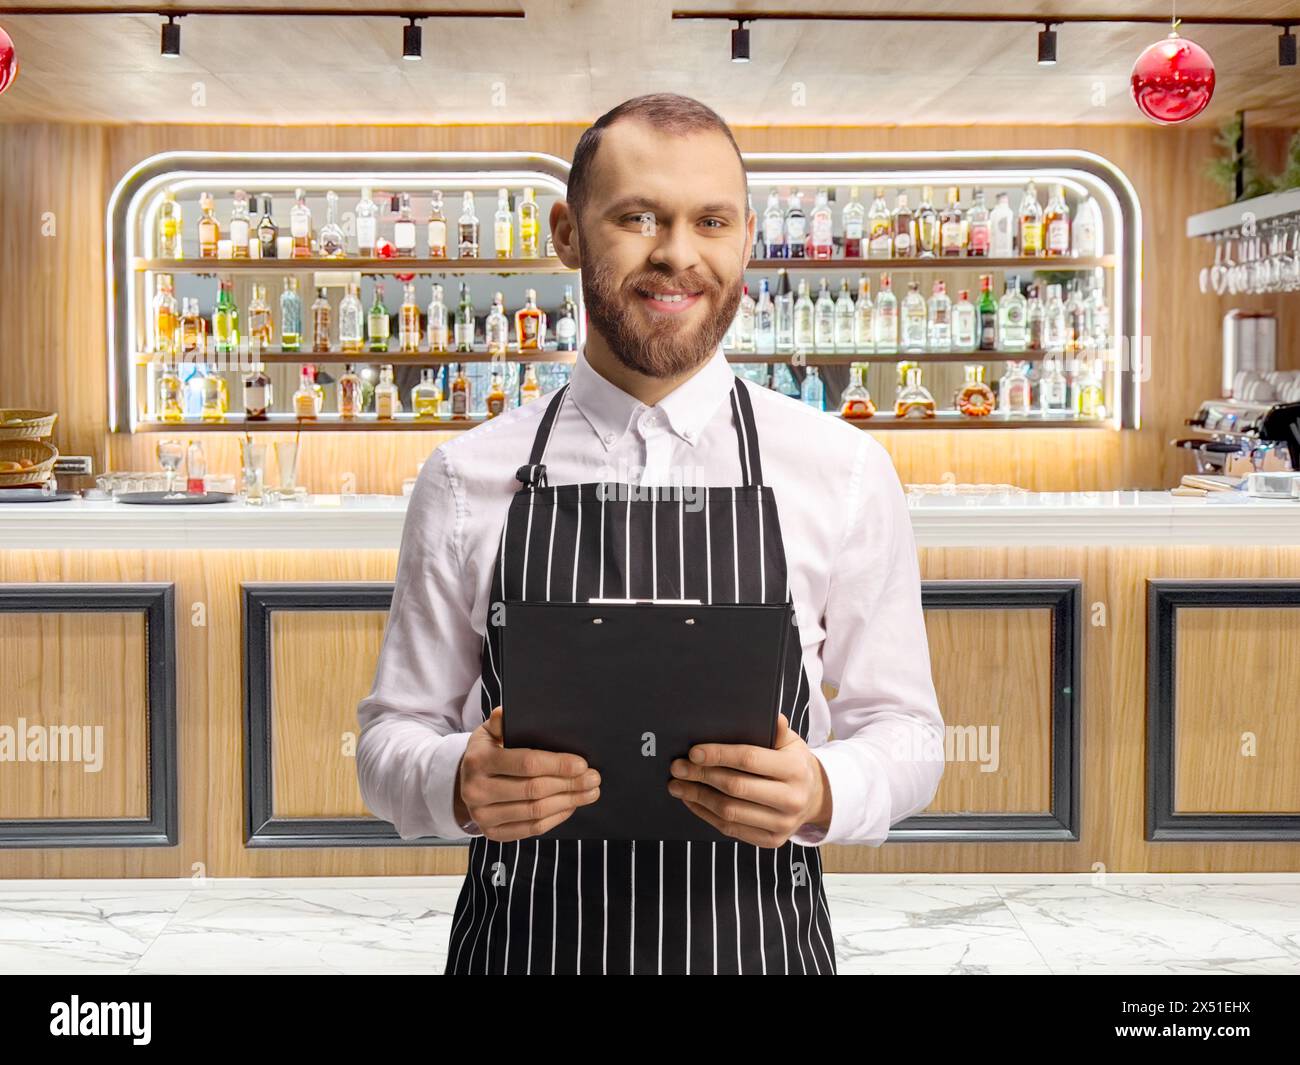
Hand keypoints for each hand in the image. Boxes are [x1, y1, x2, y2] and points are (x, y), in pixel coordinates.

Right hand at [454, 706, 600, 841]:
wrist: (464, 782)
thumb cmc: (486, 752)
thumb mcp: (488, 732)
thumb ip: (499, 722)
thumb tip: (506, 713)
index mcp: (478, 761)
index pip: (526, 763)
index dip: (557, 764)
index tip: (582, 763)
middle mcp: (476, 791)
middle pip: (534, 790)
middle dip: (569, 784)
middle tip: (593, 778)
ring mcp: (483, 816)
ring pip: (535, 812)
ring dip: (568, 802)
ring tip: (589, 793)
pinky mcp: (492, 833)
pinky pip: (531, 829)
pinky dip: (556, 818)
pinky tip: (571, 806)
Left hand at [666, 714, 830, 847]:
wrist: (814, 798)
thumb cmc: (793, 764)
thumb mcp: (791, 742)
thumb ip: (777, 730)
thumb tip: (771, 715)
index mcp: (796, 770)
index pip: (749, 760)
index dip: (718, 755)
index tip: (693, 752)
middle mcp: (791, 799)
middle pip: (735, 787)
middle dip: (701, 776)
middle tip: (677, 767)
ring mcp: (781, 824)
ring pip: (729, 812)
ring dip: (698, 797)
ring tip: (677, 785)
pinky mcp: (770, 841)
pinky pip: (730, 829)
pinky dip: (706, 814)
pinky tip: (692, 800)